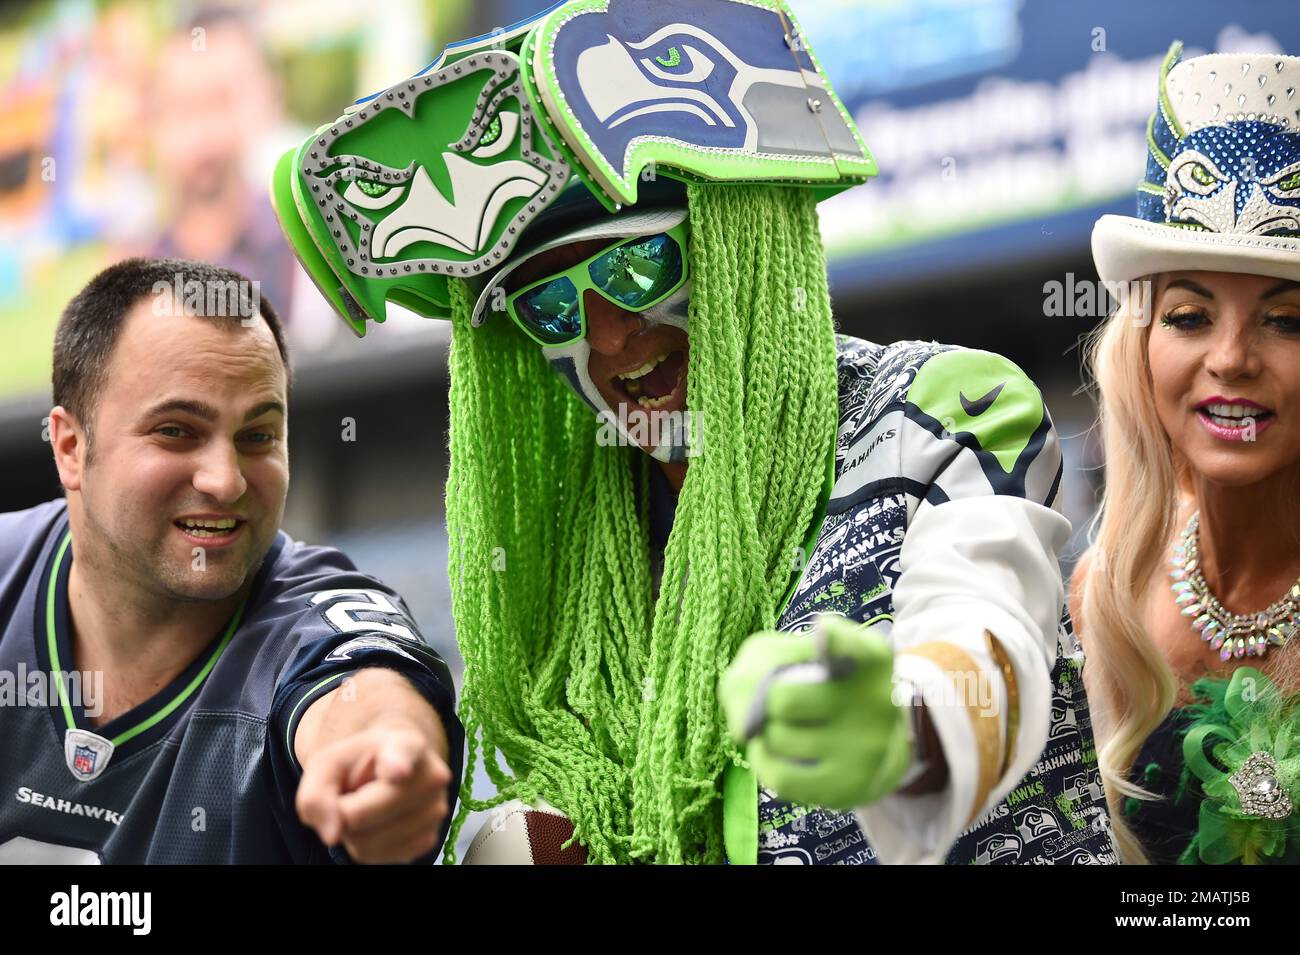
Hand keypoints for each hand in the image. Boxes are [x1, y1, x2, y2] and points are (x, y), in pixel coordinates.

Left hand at [296, 720, 451, 862]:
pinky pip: (378, 858)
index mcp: (407, 745)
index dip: (398, 765)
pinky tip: (376, 824)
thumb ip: (316, 794)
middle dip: (342, 812)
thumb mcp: (326, 765)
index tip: (399, 771)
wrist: (386, 770)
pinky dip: (366, 847)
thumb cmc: (357, 764)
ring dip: (352, 833)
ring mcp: (435, 811)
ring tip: (365, 807)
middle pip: (360, 815)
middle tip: (350, 794)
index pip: (402, 757)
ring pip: (367, 843)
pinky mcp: (429, 839)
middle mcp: (431, 776)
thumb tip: (333, 835)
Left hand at [719, 615, 911, 808]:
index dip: (834, 638)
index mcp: (872, 660)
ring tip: (776, 727)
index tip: (822, 632)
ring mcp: (864, 748)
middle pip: (783, 699)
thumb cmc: (836, 690)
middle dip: (765, 701)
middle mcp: (876, 702)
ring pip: (777, 738)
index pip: (854, 644)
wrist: (877, 749)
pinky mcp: (848, 785)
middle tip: (771, 704)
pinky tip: (770, 751)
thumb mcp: (825, 655)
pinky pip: (780, 776)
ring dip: (765, 732)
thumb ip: (779, 652)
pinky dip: (763, 761)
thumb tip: (742, 697)